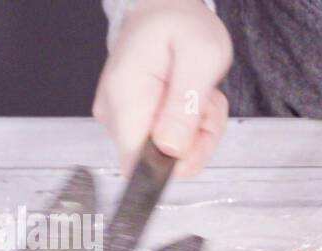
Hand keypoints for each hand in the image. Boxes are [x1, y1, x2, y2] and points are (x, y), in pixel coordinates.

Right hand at [91, 0, 231, 176]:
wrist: (165, 7)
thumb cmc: (181, 25)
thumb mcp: (200, 59)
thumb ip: (186, 107)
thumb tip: (169, 149)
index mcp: (127, 98)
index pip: (138, 164)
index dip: (176, 162)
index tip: (197, 134)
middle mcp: (116, 113)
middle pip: (163, 160)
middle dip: (197, 138)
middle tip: (205, 102)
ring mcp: (123, 118)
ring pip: (172, 152)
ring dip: (198, 128)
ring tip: (199, 94)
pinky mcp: (134, 120)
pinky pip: (171, 140)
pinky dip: (192, 123)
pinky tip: (192, 97)